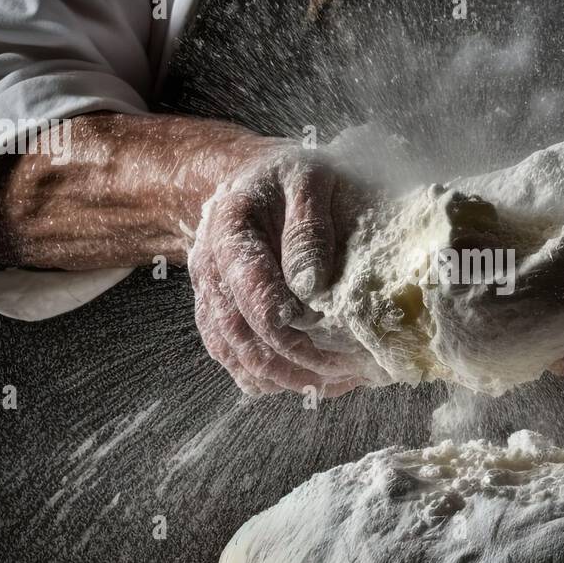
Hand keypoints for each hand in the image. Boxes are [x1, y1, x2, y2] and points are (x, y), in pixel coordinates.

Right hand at [189, 148, 369, 396]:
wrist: (251, 181)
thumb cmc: (288, 178)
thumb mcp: (308, 178)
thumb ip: (308, 227)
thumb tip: (311, 285)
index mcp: (230, 230)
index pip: (250, 288)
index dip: (286, 318)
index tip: (329, 332)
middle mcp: (211, 270)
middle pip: (244, 334)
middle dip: (298, 360)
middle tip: (351, 369)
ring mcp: (212, 298)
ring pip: (239, 356)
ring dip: (289, 378)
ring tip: (340, 382)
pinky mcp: (221, 317)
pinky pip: (237, 362)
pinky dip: (273, 381)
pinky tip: (315, 384)